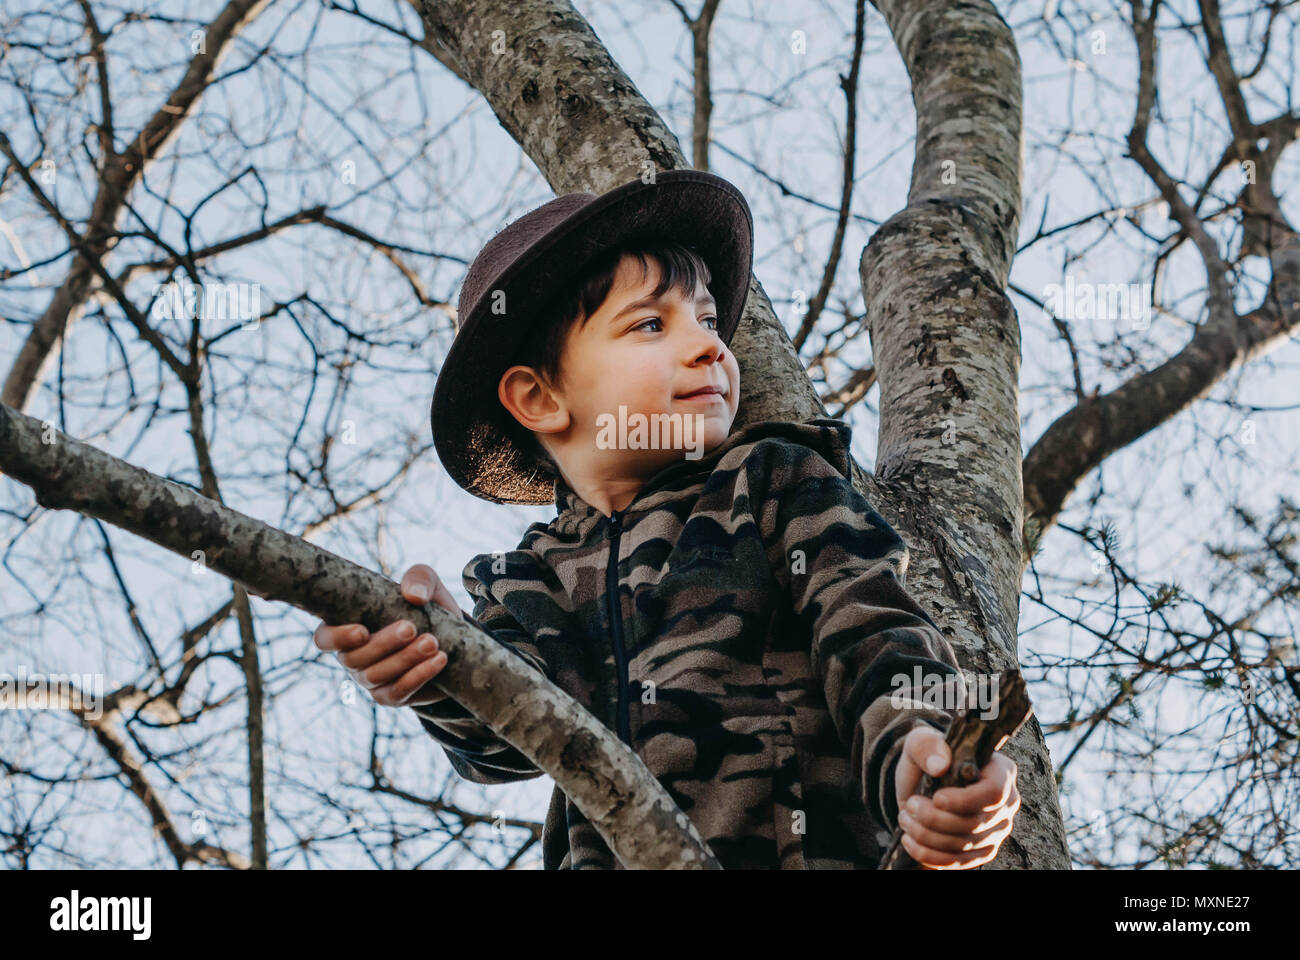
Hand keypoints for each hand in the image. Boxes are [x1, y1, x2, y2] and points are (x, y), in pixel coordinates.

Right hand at [312, 564, 463, 707]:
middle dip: (384, 643)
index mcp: (348, 627)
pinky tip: (438, 660)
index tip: (363, 630)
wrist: (452, 638)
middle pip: (354, 658)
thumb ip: (419, 579)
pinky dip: (419, 676)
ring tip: (432, 643)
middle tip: (411, 628)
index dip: (337, 637)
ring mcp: (370, 680)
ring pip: (376, 675)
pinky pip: (397, 692)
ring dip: (405, 659)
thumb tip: (414, 595)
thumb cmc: (425, 606)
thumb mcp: (425, 584)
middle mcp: (353, 657)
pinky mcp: (391, 696)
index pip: (324, 638)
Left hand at [893, 724, 1019, 868]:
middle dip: (935, 819)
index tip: (936, 798)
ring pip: (964, 845)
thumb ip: (927, 745)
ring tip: (905, 818)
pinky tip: (910, 841)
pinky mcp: (982, 851)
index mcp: (1001, 771)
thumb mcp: (920, 742)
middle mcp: (1006, 803)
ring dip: (927, 836)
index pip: (994, 793)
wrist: (919, 784)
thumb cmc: (926, 759)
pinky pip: (959, 863)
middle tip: (909, 806)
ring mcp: (997, 831)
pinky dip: (930, 855)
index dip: (964, 801)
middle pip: (975, 823)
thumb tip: (939, 765)